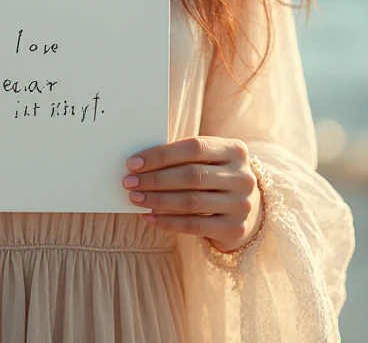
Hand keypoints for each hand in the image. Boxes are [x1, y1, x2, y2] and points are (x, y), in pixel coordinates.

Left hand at [122, 135, 262, 252]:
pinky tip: (149, 217)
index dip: (161, 155)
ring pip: (191, 202)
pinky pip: (194, 226)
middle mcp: (243, 176)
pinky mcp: (235, 229)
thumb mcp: (208, 159)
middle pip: (191, 175)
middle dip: (155, 179)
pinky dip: (168, 222)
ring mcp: (241, 204)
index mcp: (235, 150)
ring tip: (135, 198)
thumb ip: (183, 157)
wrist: (246, 206)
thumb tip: (139, 163)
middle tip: (129, 182)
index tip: (133, 163)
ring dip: (157, 200)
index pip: (194, 147)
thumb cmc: (214, 174)